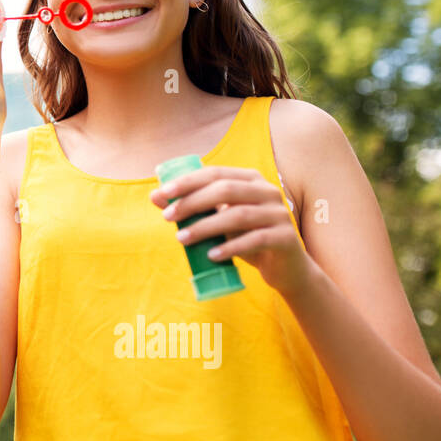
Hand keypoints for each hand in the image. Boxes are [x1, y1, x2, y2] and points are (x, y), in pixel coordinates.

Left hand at [148, 165, 317, 297]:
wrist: (285, 267)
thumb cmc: (245, 238)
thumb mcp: (218, 220)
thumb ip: (192, 207)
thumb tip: (155, 197)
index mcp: (251, 180)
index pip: (216, 173)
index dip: (188, 181)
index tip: (162, 193)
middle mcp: (268, 192)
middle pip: (225, 190)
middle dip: (192, 202)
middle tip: (168, 217)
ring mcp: (279, 214)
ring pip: (238, 215)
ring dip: (205, 227)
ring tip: (181, 239)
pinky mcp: (285, 238)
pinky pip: (255, 240)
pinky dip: (230, 247)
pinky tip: (211, 255)